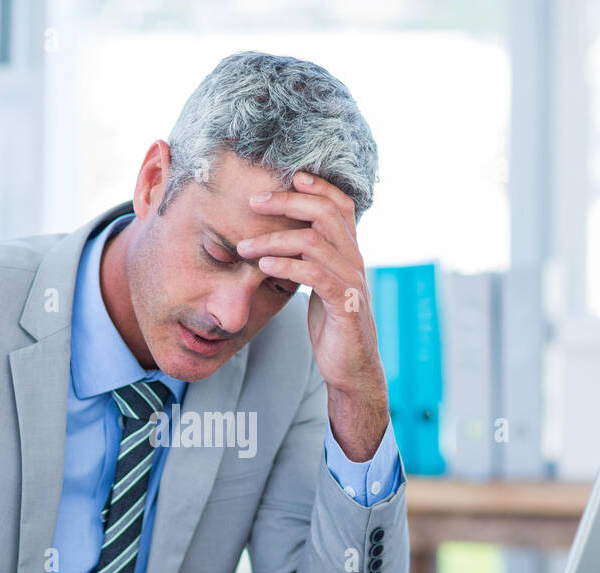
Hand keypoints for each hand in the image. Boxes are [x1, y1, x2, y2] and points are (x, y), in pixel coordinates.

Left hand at [238, 171, 389, 461]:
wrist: (351, 368)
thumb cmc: (332, 326)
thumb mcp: (320, 286)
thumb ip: (309, 261)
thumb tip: (281, 242)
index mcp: (349, 253)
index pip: (341, 205)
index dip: (319, 186)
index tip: (290, 177)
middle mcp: (355, 261)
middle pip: (326, 213)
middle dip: (287, 203)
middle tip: (254, 203)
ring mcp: (352, 283)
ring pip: (314, 243)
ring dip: (273, 240)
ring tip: (244, 247)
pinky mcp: (344, 306)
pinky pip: (315, 275)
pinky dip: (286, 266)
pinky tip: (263, 268)